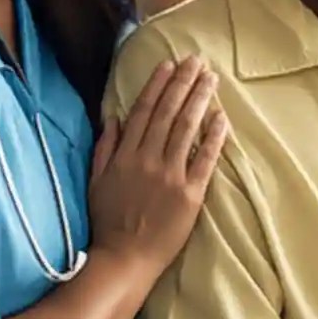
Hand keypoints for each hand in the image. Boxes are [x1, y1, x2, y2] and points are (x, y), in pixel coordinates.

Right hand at [88, 56, 228, 275]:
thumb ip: (104, 147)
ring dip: (200, 100)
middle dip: (183, 83)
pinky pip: (204, 160)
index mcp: (125, 155)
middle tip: (196, 60)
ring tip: (211, 79)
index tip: (168, 64)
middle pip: (169, 113)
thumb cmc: (108, 221)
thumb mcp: (95, 181)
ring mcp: (170, 176)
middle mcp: (148, 159)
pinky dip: (213, 137)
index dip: (157, 85)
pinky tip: (222, 117)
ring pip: (187, 128)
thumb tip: (113, 117)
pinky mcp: (190, 194)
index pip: (144, 111)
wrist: (124, 258)